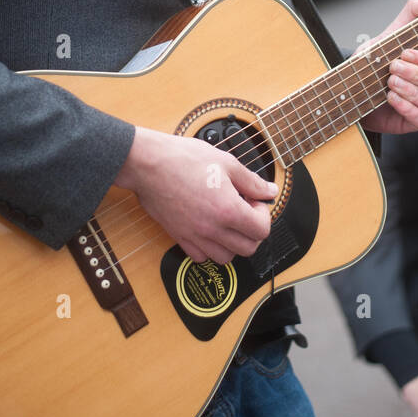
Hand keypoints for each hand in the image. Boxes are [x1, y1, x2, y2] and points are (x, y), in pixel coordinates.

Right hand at [114, 127, 275, 263]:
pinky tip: (208, 229)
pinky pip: (200, 257)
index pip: (262, 230)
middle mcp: (212, 228)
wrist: (148, 164)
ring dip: (233, 242)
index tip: (254, 201)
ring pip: (225, 257)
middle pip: (248, 248)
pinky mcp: (179, 236)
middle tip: (244, 210)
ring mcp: (194, 235)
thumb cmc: (183, 159)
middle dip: (252, 231)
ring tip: (227, 221)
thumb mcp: (226, 163)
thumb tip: (269, 191)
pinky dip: (209, 248)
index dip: (263, 215)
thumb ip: (252, 182)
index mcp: (228, 209)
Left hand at [357, 0, 417, 134]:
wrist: (350, 86)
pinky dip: (408, 109)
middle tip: (393, 68)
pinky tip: (391, 98)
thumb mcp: (391, 32)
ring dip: (412, 92)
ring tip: (390, 83)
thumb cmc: (374, 61)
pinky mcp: (413, 122)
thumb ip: (414, 11)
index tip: (405, 52)